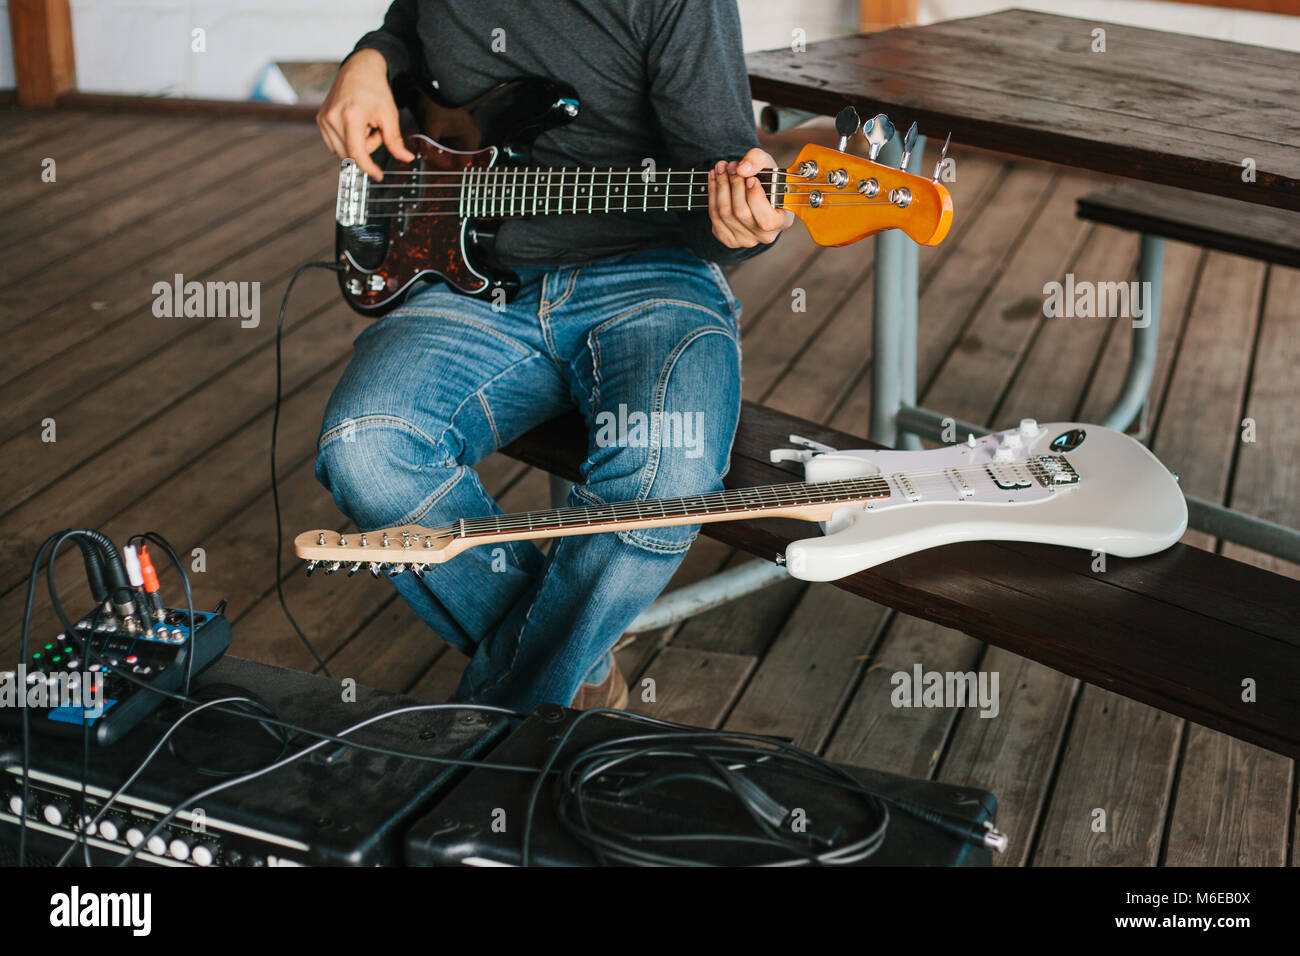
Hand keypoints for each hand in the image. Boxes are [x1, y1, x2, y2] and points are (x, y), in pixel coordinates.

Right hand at [316, 49, 414, 180]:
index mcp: (350, 116)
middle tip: (375, 129)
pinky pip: (334, 143)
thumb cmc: (374, 89)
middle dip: (366, 148)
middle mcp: (333, 118)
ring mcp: (324, 119)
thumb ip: (395, 140)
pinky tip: (354, 125)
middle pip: (350, 154)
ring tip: (365, 125)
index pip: (357, 154)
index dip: (369, 168)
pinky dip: (347, 140)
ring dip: (357, 144)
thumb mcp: (389, 114)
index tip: (378, 175)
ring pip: (342, 151)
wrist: (359, 69)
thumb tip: (406, 158)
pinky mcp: (320, 120)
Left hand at [708, 147, 795, 247]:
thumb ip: (758, 160)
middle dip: (734, 185)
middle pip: (741, 213)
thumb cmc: (765, 179)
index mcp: (782, 221)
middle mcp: (765, 236)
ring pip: (725, 213)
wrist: (754, 191)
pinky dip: (712, 194)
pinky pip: (714, 217)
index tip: (751, 179)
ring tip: (721, 168)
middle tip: (731, 166)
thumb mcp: (766, 163)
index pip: (766, 220)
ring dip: (720, 186)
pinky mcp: (729, 239)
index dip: (755, 198)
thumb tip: (742, 169)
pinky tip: (714, 179)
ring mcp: (746, 240)